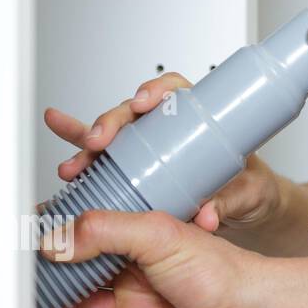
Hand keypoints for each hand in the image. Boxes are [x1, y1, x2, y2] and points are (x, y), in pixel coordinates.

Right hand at [36, 210, 270, 307]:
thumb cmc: (229, 273)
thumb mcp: (161, 234)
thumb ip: (106, 231)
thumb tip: (61, 236)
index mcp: (150, 240)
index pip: (97, 230)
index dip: (68, 229)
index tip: (40, 227)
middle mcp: (144, 273)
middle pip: (85, 270)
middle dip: (54, 268)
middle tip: (25, 263)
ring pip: (83, 306)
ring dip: (53, 302)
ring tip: (24, 294)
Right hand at [43, 72, 288, 234]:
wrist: (248, 207)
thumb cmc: (250, 187)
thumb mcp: (247, 192)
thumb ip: (226, 204)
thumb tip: (206, 217)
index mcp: (202, 121)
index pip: (177, 92)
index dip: (159, 91)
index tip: (146, 102)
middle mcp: (171, 128)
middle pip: (135, 113)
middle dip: (112, 122)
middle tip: (99, 140)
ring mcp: (149, 147)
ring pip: (113, 133)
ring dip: (87, 143)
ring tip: (74, 163)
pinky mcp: (135, 169)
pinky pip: (102, 154)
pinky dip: (77, 144)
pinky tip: (57, 132)